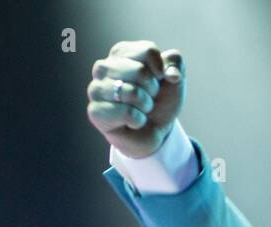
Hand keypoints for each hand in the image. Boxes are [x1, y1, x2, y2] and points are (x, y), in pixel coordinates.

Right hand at [86, 40, 184, 158]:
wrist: (154, 131)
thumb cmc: (160, 100)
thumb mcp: (174, 79)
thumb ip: (175, 64)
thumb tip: (172, 74)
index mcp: (121, 53)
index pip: (148, 50)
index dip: (161, 70)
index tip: (158, 81)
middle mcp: (103, 67)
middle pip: (140, 70)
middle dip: (153, 89)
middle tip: (149, 97)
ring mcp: (96, 89)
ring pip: (132, 92)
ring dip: (146, 105)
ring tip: (141, 109)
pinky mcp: (95, 111)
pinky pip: (126, 113)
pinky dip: (138, 120)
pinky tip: (132, 121)